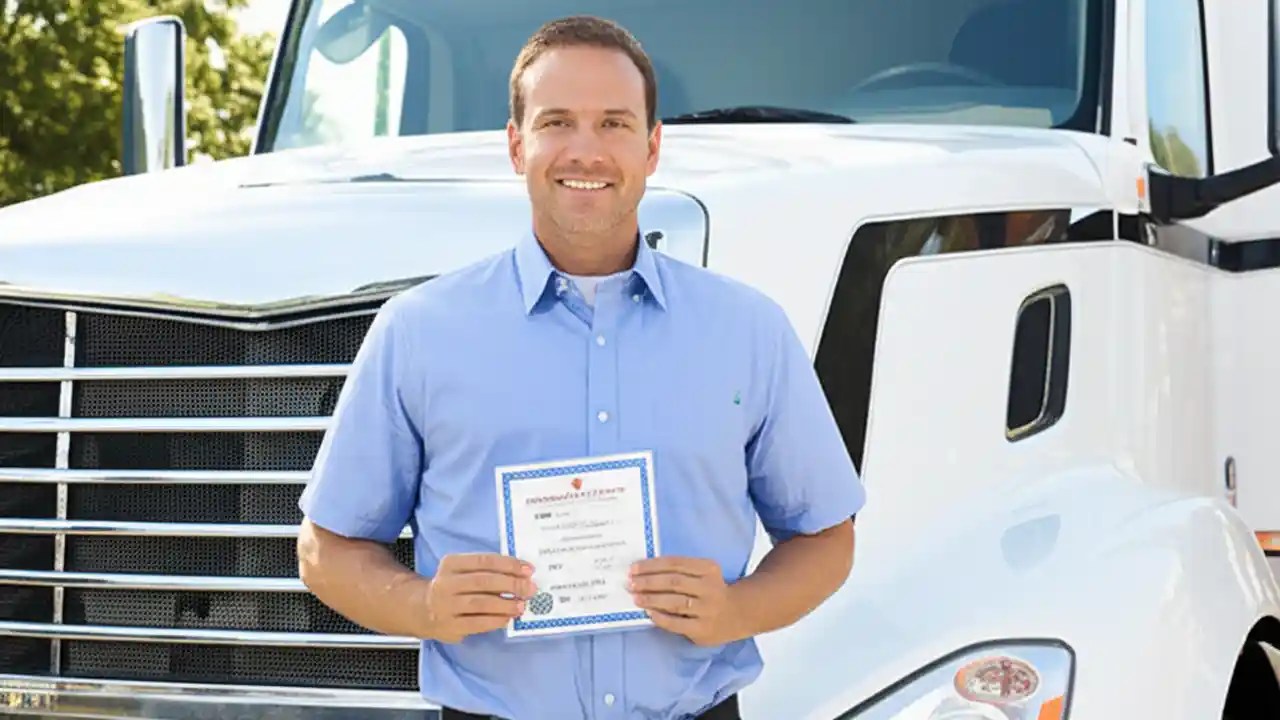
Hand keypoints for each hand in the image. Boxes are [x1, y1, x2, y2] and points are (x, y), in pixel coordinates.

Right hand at [419, 553, 536, 643]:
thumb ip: (486, 570)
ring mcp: (446, 606)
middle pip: (484, 581)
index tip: (528, 569)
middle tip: (530, 589)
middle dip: (512, 585)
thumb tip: (521, 575)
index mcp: (451, 563)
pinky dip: (495, 620)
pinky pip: (477, 623)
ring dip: (505, 604)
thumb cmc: (452, 586)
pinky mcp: (450, 626)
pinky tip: (507, 618)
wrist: (422, 609)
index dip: (509, 564)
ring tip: (521, 605)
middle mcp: (446, 583)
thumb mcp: (461, 570)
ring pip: (481, 603)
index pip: (484, 561)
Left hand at [628, 557, 741, 645]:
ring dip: (652, 599)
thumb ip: (681, 570)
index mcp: (708, 568)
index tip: (633, 568)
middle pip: (673, 582)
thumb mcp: (703, 573)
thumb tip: (644, 572)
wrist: (738, 613)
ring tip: (636, 597)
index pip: (675, 563)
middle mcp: (710, 587)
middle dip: (648, 582)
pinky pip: (677, 623)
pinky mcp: (703, 629)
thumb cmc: (711, 590)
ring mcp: (707, 609)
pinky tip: (649, 613)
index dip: (652, 565)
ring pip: (674, 602)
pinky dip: (661, 618)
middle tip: (630, 583)